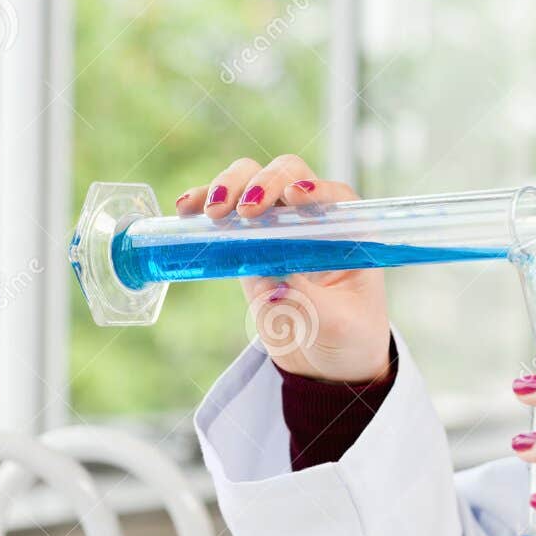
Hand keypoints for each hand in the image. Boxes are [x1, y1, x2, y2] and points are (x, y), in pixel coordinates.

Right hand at [175, 154, 390, 383]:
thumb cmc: (347, 337)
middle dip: (264, 182)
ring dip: (230, 185)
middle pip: (288, 174)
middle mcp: (313, 218)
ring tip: (212, 212)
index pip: (334, 194)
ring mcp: (277, 225)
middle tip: (245, 211)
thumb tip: (278, 280)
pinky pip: (224, 209)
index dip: (314, 188)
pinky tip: (186, 210)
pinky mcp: (247, 242)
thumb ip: (312, 303)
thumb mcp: (337, 327)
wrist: (324, 361)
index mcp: (348, 232)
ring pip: (251, 179)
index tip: (294, 198)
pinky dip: (204, 201)